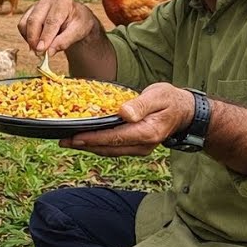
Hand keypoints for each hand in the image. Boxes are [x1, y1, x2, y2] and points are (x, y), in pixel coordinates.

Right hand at [19, 0, 97, 54]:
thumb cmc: (78, 23)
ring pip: (25, 23)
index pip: (51, 21)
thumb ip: (64, 41)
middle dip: (34, 39)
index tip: (42, 50)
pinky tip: (36, 43)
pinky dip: (26, 37)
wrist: (75, 18)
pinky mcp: (29, 11)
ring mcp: (37, 4)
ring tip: (39, 50)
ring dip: (29, 39)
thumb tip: (49, 52)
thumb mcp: (78, 32)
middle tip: (38, 53)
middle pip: (34, 20)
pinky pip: (22, 25)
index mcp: (63, 1)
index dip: (45, 36)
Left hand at [58, 83, 193, 155]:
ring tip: (68, 141)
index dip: (93, 138)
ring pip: (109, 150)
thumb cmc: (170, 100)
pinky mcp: (135, 146)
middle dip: (84, 145)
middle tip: (62, 141)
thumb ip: (140, 105)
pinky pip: (113, 147)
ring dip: (89, 147)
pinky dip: (98, 144)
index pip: (114, 137)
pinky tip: (85, 138)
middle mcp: (142, 145)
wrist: (184, 112)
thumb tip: (124, 113)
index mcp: (146, 133)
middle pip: (108, 148)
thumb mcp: (158, 96)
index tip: (74, 137)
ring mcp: (139, 148)